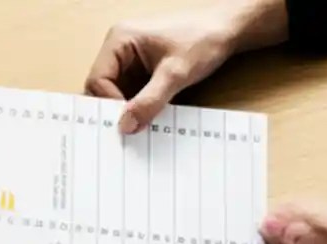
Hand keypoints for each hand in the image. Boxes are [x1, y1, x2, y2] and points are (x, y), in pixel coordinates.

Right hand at [86, 0, 288, 132]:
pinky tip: (149, 116)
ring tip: (142, 123)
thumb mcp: (175, 74)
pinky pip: (131, 93)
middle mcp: (119, 48)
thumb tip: (126, 126)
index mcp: (119, 40)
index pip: (97, 80)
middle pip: (103, 88)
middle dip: (116, 109)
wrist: (229, 30)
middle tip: (129, 129)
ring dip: (128, 109)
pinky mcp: (142, 70)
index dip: (108, 104)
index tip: (125, 124)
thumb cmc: (204, 39)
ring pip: (116, 93)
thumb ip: (149, 101)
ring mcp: (130, 60)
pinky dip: (139, 107)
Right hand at [261, 201, 326, 243]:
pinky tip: (325, 237)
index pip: (268, 226)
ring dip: (299, 217)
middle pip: (285, 210)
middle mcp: (311, 220)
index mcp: (293, 239)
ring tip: (303, 238)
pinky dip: (319, 219)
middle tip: (281, 238)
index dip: (266, 236)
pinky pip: (325, 209)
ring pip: (305, 205)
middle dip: (280, 222)